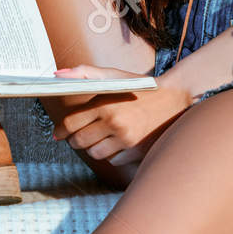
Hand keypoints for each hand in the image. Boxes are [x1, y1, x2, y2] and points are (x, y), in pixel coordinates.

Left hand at [51, 65, 193, 166]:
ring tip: (100, 138)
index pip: (70, 124)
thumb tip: (57, 75)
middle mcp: (114, 123)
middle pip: (79, 141)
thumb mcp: (114, 75)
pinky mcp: (136, 151)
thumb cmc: (140, 87)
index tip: (58, 134)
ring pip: (94, 153)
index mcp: (105, 105)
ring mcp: (125, 139)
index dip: (60, 131)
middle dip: (75, 140)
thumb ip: (84, 73)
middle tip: (79, 135)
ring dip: (93, 147)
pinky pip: (113, 160)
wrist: (175, 99)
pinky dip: (112, 154)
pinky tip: (117, 143)